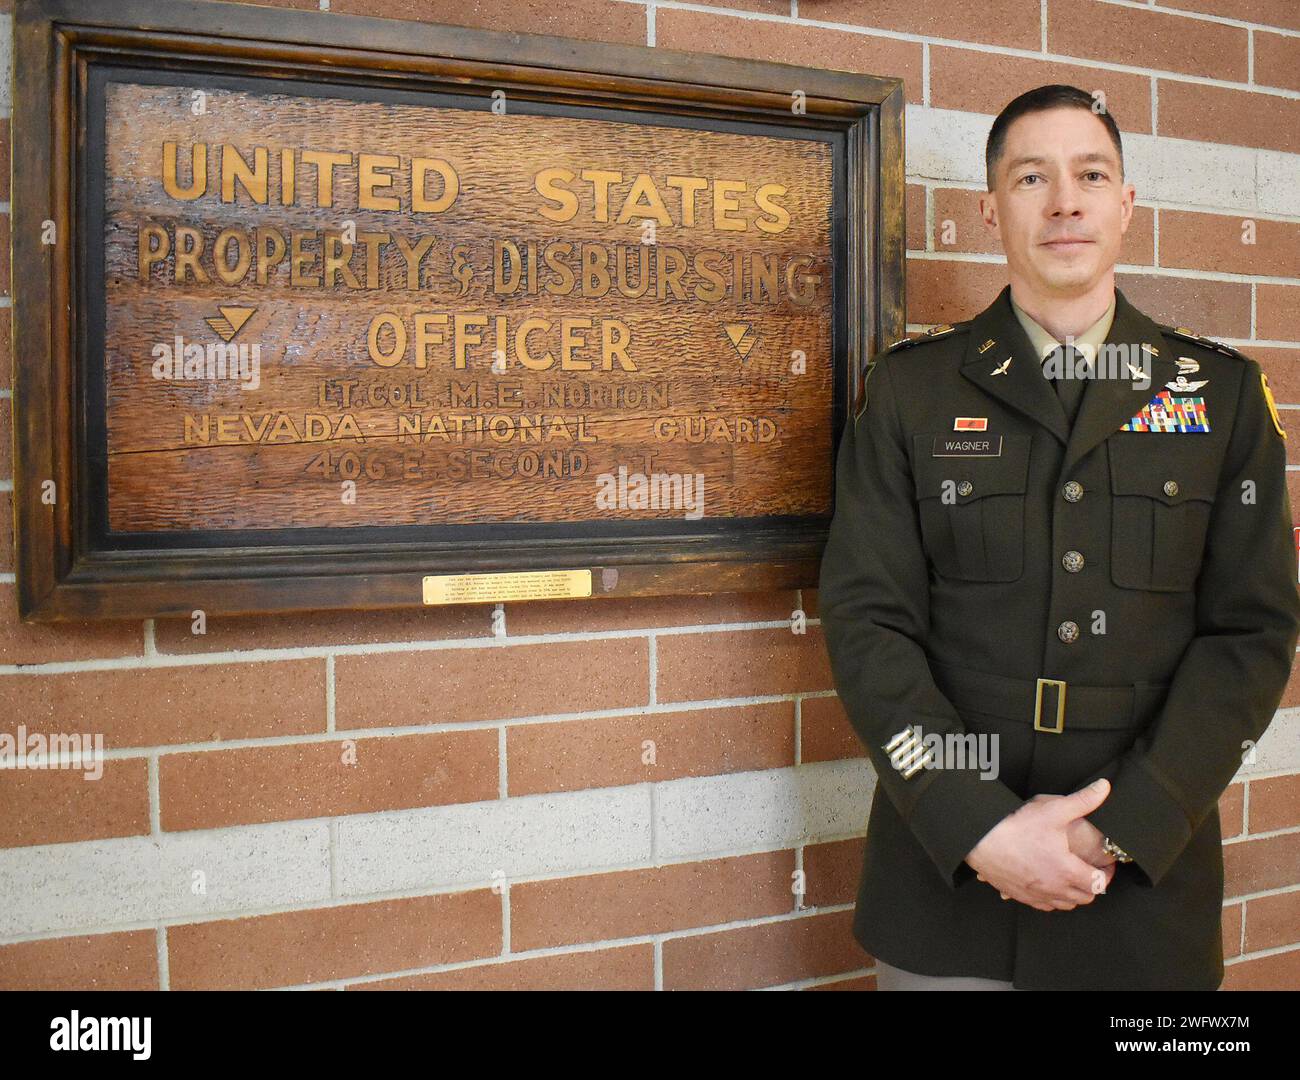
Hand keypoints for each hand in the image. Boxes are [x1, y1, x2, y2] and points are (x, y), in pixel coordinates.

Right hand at [966, 778, 1115, 909]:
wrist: (980, 841)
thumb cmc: (1016, 828)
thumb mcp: (1053, 810)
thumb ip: (1083, 800)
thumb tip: (1104, 788)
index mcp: (1067, 870)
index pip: (1098, 884)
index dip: (1107, 874)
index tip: (1105, 865)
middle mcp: (1054, 888)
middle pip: (1084, 898)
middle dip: (1092, 885)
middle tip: (1090, 870)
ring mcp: (1036, 894)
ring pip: (1065, 905)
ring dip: (1073, 894)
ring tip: (1071, 878)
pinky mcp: (1020, 895)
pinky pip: (1043, 906)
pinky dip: (1051, 899)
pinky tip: (1047, 884)